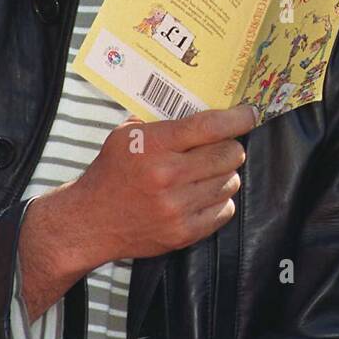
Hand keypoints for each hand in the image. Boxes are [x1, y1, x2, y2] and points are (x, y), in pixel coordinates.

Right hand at [68, 105, 256, 262]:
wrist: (89, 221)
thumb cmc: (111, 172)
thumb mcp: (126, 135)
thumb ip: (163, 119)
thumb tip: (207, 105)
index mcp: (154, 146)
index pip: (210, 127)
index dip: (237, 118)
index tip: (250, 114)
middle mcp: (168, 177)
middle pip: (228, 154)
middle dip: (231, 147)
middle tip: (222, 146)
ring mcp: (177, 208)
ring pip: (230, 182)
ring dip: (225, 174)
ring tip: (207, 172)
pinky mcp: (183, 233)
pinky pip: (225, 210)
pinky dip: (220, 200)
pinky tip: (203, 194)